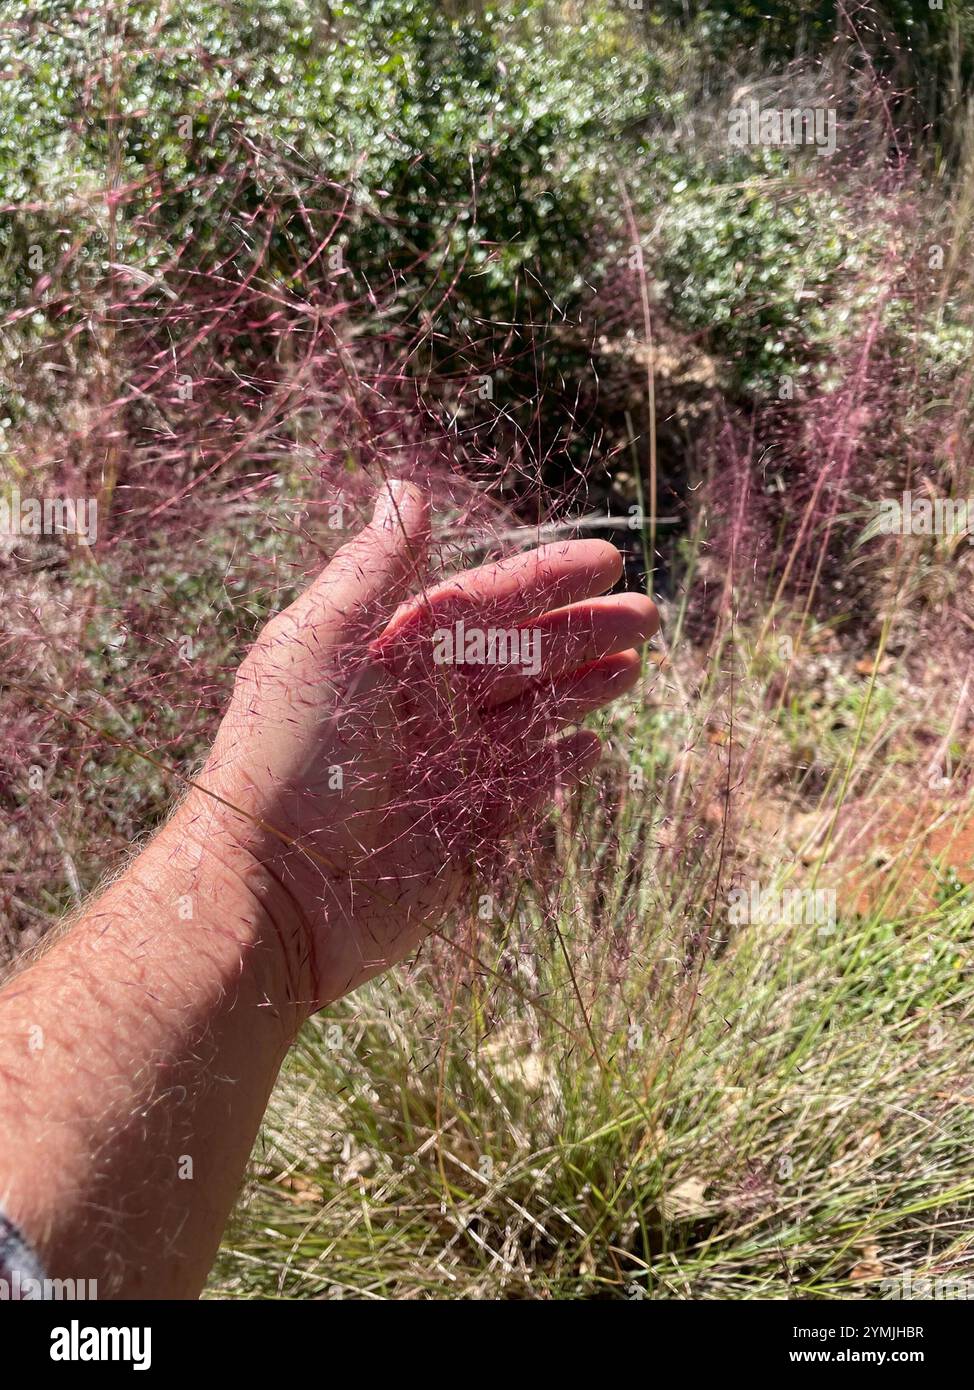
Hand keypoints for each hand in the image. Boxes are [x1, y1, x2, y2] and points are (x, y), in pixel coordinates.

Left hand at [178, 482, 657, 1010]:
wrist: (274, 893)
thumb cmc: (288, 758)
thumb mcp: (320, 642)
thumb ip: (372, 566)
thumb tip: (406, 487)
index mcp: (386, 656)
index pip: (481, 604)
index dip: (542, 579)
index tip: (607, 558)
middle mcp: (419, 710)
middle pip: (516, 658)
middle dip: (580, 632)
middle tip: (647, 614)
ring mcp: (442, 773)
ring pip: (528, 719)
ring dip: (580, 689)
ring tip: (634, 666)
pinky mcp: (459, 835)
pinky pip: (521, 791)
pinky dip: (556, 766)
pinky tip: (592, 745)